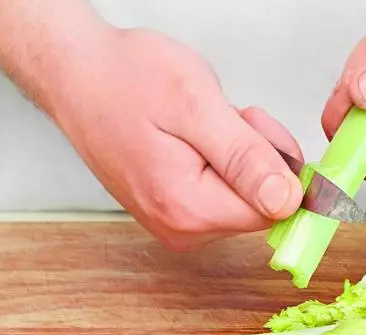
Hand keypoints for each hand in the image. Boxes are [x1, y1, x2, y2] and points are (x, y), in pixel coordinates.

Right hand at [50, 28, 302, 250]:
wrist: (78, 75)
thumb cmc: (125, 79)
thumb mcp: (197, 105)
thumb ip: (245, 158)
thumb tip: (286, 201)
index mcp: (187, 209)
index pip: (276, 209)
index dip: (277, 163)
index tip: (249, 125)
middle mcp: (181, 228)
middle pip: (261, 205)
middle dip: (256, 157)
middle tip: (224, 118)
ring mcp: (175, 223)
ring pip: (244, 197)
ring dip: (238, 156)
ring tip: (201, 123)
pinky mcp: (173, 211)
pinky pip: (222, 192)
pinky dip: (221, 160)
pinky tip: (194, 136)